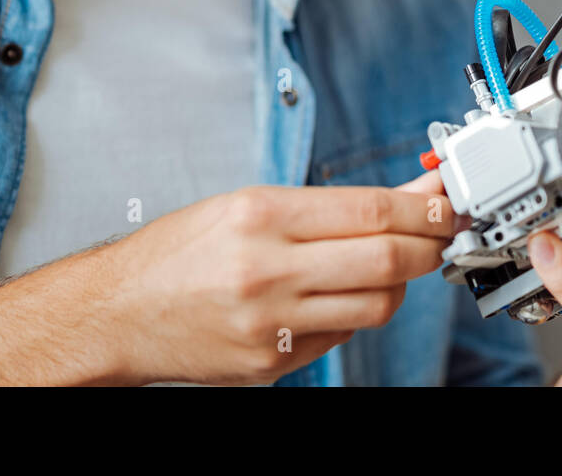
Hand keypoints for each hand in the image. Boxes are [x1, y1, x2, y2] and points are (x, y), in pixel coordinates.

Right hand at [103, 170, 460, 385]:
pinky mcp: (270, 364)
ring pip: (376, 304)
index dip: (424, 208)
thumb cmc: (176, 253)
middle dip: (430, 245)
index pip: (370, 210)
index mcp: (259, 216)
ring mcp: (269, 324)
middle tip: (441, 234)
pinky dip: (355, 313)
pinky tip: (341, 295)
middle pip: (387, 258)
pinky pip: (341, 336)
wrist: (114, 313)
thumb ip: (328, 204)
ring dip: (401, 282)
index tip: (446, 202)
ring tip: (393, 264)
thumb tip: (402, 197)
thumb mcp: (247, 205)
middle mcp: (267, 269)